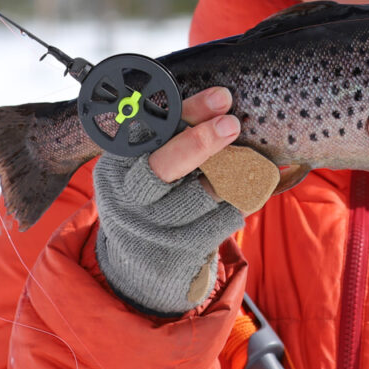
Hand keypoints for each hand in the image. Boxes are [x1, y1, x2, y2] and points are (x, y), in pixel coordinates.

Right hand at [93, 86, 246, 316]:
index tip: (220, 98)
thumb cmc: (148, 203)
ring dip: (233, 173)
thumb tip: (218, 107)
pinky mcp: (179, 253)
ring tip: (250, 160)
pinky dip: (243, 199)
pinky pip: (222, 220)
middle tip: (232, 124)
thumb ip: (167, 141)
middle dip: (201, 142)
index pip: (149, 131)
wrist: (138, 269)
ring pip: (202, 194)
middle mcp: (130, 199)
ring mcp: (153, 229)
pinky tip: (252, 187)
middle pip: (163, 167)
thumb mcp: (140, 170)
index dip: (187, 112)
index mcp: (117, 167)